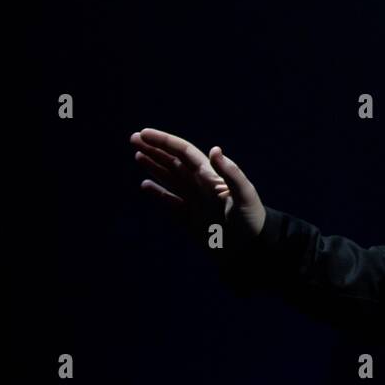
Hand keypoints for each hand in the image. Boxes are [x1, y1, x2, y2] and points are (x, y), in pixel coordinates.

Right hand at [131, 127, 266, 246]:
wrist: (250, 251)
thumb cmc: (251, 221)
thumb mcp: (244, 195)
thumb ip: (231, 173)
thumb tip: (214, 149)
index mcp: (211, 176)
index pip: (184, 152)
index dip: (165, 142)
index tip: (144, 134)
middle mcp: (201, 185)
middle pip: (174, 161)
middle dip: (155, 149)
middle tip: (133, 137)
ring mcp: (195, 201)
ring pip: (170, 178)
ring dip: (154, 165)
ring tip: (137, 154)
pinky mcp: (191, 219)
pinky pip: (170, 202)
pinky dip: (158, 193)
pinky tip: (145, 185)